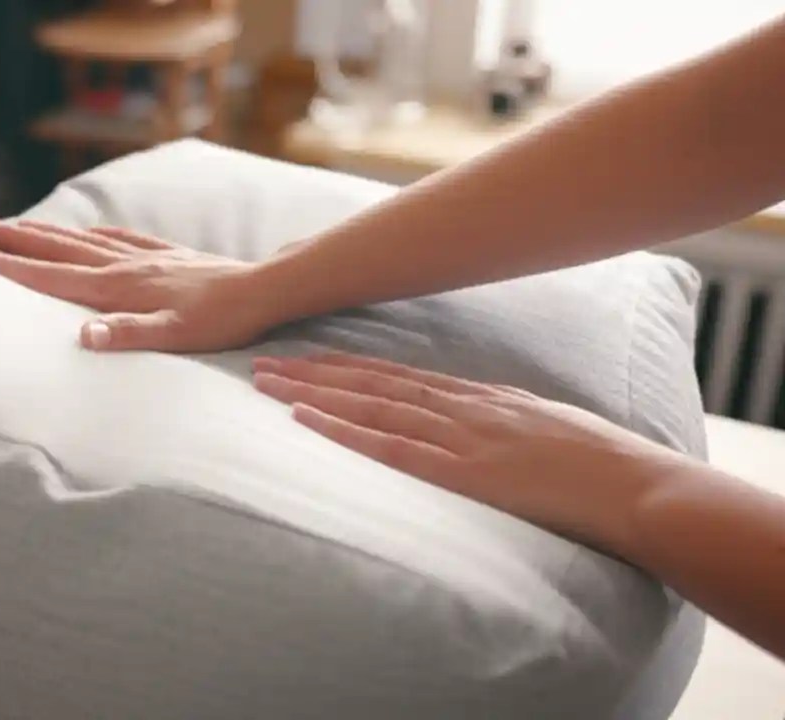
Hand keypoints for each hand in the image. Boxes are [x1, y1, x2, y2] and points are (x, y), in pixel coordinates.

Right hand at [0, 218, 273, 352]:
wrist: (262, 290)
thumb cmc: (220, 321)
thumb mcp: (175, 337)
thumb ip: (128, 335)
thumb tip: (83, 336)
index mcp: (119, 287)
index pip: (51, 275)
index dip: (9, 265)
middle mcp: (126, 266)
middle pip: (59, 248)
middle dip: (16, 239)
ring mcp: (146, 257)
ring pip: (84, 240)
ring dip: (47, 232)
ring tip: (18, 223)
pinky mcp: (167, 255)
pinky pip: (120, 237)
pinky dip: (95, 233)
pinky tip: (91, 230)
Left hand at [252, 353, 690, 555]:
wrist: (637, 486)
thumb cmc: (599, 464)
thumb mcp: (543, 429)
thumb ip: (501, 425)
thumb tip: (474, 425)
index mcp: (480, 397)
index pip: (397, 376)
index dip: (345, 367)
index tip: (305, 359)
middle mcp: (461, 406)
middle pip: (371, 382)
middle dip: (312, 373)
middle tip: (262, 363)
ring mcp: (461, 435)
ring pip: (371, 405)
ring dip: (313, 394)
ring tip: (267, 384)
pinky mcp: (466, 471)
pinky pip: (392, 448)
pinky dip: (344, 432)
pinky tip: (306, 422)